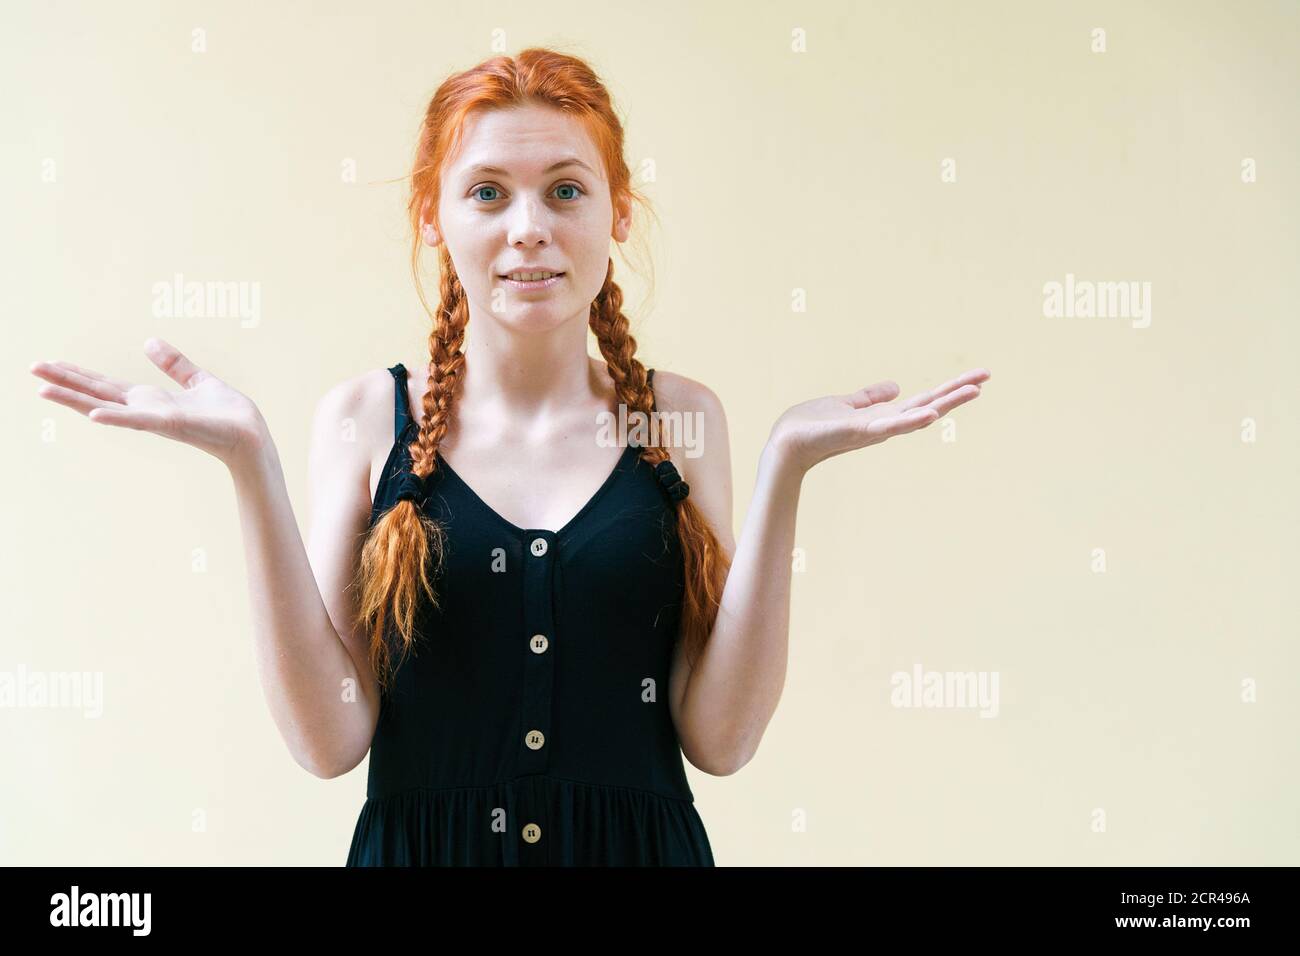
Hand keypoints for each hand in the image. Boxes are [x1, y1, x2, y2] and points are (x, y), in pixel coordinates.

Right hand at [30, 338, 268, 468]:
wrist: (251, 436)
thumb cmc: (228, 414)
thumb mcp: (198, 381)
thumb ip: (175, 364)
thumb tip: (149, 342)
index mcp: (150, 401)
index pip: (106, 384)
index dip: (78, 374)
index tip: (50, 363)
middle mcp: (146, 411)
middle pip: (97, 393)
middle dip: (64, 382)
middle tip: (30, 369)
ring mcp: (154, 420)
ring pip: (107, 407)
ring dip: (75, 399)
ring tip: (42, 390)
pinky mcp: (170, 425)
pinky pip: (139, 421)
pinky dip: (116, 418)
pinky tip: (92, 415)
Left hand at [768, 367, 989, 474]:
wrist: (787, 444)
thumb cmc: (812, 425)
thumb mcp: (846, 403)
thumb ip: (870, 396)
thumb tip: (895, 386)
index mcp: (884, 416)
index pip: (924, 399)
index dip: (950, 388)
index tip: (978, 377)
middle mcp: (884, 425)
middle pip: (928, 405)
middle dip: (956, 393)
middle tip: (986, 378)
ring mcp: (873, 430)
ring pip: (915, 416)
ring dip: (943, 405)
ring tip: (970, 392)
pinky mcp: (857, 432)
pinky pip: (887, 426)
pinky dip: (909, 421)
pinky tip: (930, 413)